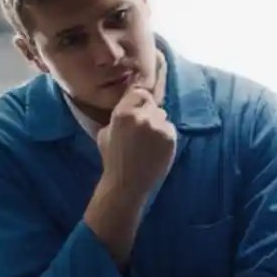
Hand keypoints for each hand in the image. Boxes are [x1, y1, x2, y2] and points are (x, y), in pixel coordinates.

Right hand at [96, 54, 175, 198]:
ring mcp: (158, 127)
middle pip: (152, 104)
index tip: (140, 109)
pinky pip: (170, 129)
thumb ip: (119, 115)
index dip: (140, 101)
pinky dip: (166, 136)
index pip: (140, 93)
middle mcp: (142, 116)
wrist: (127, 183)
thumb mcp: (105, 132)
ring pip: (162, 116)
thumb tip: (129, 104)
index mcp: (123, 113)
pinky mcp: (170, 137)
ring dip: (158, 124)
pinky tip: (156, 148)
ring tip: (149, 141)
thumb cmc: (113, 158)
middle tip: (144, 130)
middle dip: (149, 114)